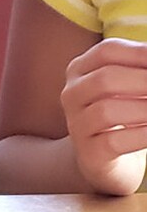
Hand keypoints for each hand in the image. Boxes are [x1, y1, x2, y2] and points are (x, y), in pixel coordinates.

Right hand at [61, 39, 146, 194]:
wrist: (105, 160)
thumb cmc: (124, 116)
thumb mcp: (128, 87)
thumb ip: (140, 70)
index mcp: (80, 70)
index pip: (107, 51)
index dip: (139, 53)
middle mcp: (72, 94)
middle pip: (105, 79)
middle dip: (145, 81)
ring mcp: (76, 124)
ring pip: (108, 111)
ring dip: (145, 110)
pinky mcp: (89, 153)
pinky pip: (114, 141)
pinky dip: (142, 135)